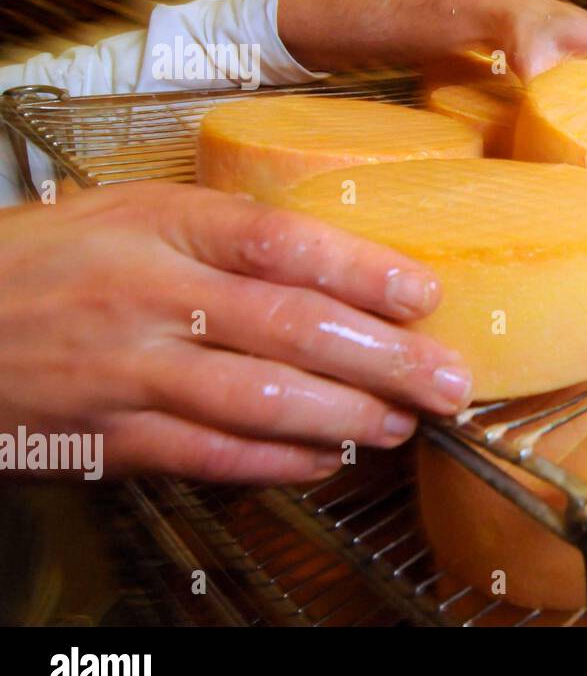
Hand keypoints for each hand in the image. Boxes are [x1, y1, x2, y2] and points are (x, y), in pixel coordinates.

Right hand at [0, 182, 470, 483]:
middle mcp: (150, 296)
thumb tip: (343, 265)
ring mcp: (129, 372)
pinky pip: (213, 456)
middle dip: (385, 359)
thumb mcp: (132, 213)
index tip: (427, 294)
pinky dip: (281, 463)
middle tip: (449, 380)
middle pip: (290, 328)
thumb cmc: (48, 260)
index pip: (280, 243)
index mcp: (161, 224)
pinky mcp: (110, 438)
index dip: (363, 271)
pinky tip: (328, 460)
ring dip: (347, 418)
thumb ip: (226, 234)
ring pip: (261, 400)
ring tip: (402, 423)